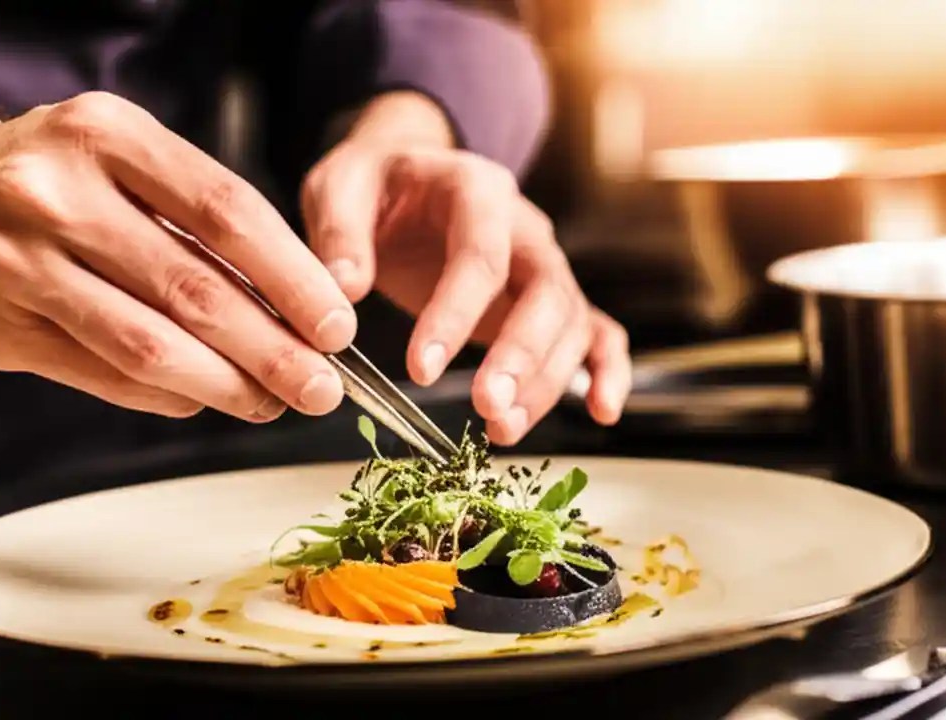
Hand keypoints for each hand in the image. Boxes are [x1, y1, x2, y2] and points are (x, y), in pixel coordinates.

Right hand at [0, 92, 357, 420]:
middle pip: (193, 288)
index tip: (337, 325)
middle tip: (321, 386)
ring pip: (148, 345)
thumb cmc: (60, 175)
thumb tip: (298, 309)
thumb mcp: (130, 159)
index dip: (293, 278)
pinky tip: (206, 397)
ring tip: (273, 401)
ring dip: (226, 386)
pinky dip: (169, 395)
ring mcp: (16, 262)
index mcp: (108, 136)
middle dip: (273, 349)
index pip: (227, 213)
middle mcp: (56, 194)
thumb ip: (204, 223)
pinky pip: (104, 376)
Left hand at [301, 93, 631, 444]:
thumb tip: (345, 289)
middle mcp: (524, 227)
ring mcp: (543, 264)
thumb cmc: (374, 186)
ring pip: (570, 322)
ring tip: (502, 429)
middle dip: (521, 355)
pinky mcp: (547, 299)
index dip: (456, 313)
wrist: (404, 178)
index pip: (481, 254)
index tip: (420, 369)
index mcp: (475, 189)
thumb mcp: (339, 189)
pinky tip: (601, 412)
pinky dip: (607, 370)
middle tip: (488, 407)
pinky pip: (596, 331)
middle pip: (545, 291)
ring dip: (546, 380)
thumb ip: (340, 233)